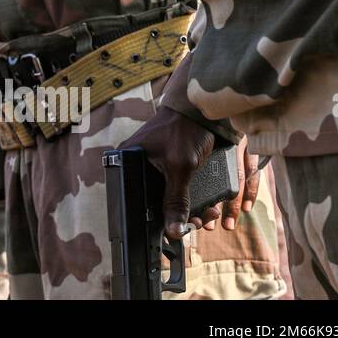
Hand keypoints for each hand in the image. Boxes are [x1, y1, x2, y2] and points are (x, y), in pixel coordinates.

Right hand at [120, 108, 260, 242]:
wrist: (201, 106)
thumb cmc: (184, 129)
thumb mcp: (180, 167)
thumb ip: (176, 200)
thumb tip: (173, 231)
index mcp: (128, 160)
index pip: (138, 199)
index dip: (160, 217)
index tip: (182, 228)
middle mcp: (138, 162)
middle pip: (157, 200)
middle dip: (182, 213)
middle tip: (201, 221)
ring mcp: (154, 161)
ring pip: (170, 195)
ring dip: (191, 207)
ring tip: (209, 213)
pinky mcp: (169, 161)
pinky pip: (178, 185)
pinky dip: (192, 195)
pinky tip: (207, 202)